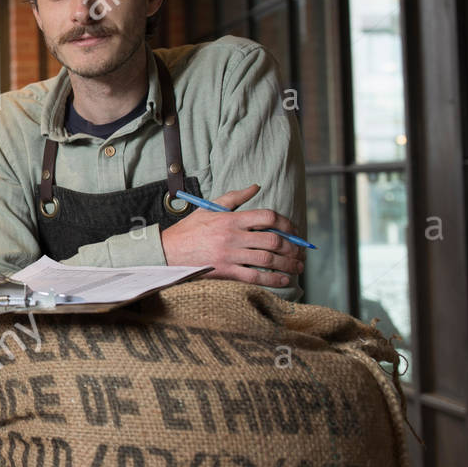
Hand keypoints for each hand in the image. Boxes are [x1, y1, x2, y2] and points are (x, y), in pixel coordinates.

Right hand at [160, 183, 305, 288]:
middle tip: (300, 251)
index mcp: (230, 219)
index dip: (286, 223)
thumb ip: (234, 197)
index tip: (293, 230)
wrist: (167, 252)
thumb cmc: (189, 230)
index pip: (267, 217)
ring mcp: (229, 255)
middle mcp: (232, 236)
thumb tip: (256, 186)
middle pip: (273, 240)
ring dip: (288, 264)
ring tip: (298, 266)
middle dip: (292, 247)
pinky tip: (285, 279)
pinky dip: (274, 279)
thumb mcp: (209, 208)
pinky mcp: (226, 271)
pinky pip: (256, 277)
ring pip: (268, 259)